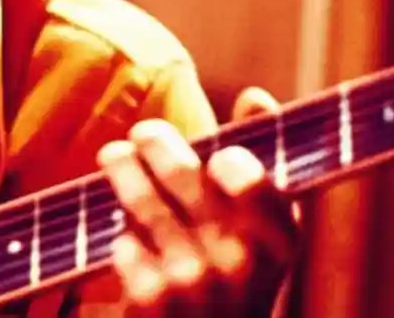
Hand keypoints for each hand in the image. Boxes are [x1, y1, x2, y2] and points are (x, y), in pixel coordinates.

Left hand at [97, 88, 296, 315]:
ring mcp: (193, 281)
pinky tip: (129, 241)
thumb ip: (258, 164)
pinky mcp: (151, 298)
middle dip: (154, 142)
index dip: (229, 161)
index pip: (250, 178)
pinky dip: (121, 236)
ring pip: (141, 200)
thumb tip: (255, 96)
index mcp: (278, 239)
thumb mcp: (265, 234)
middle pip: (180, 173)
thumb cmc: (237, 281)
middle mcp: (240, 262)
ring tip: (114, 157)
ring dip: (121, 169)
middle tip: (143, 134)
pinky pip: (123, 241)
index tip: (215, 156)